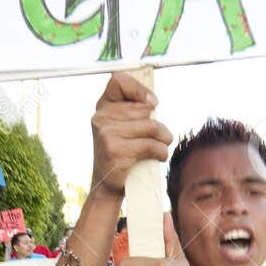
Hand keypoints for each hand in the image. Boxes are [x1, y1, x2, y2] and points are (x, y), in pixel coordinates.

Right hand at [90, 72, 171, 198]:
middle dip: (158, 124)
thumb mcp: (122, 127)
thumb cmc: (121, 152)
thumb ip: (134, 111)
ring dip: (164, 139)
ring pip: (151, 127)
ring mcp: (106, 134)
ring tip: (162, 146)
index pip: (118, 80)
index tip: (152, 103)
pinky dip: (161, 152)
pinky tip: (159, 156)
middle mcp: (101, 118)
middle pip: (144, 109)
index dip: (139, 88)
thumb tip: (153, 103)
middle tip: (158, 136)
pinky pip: (151, 145)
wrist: (107, 185)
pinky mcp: (116, 150)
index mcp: (102, 107)